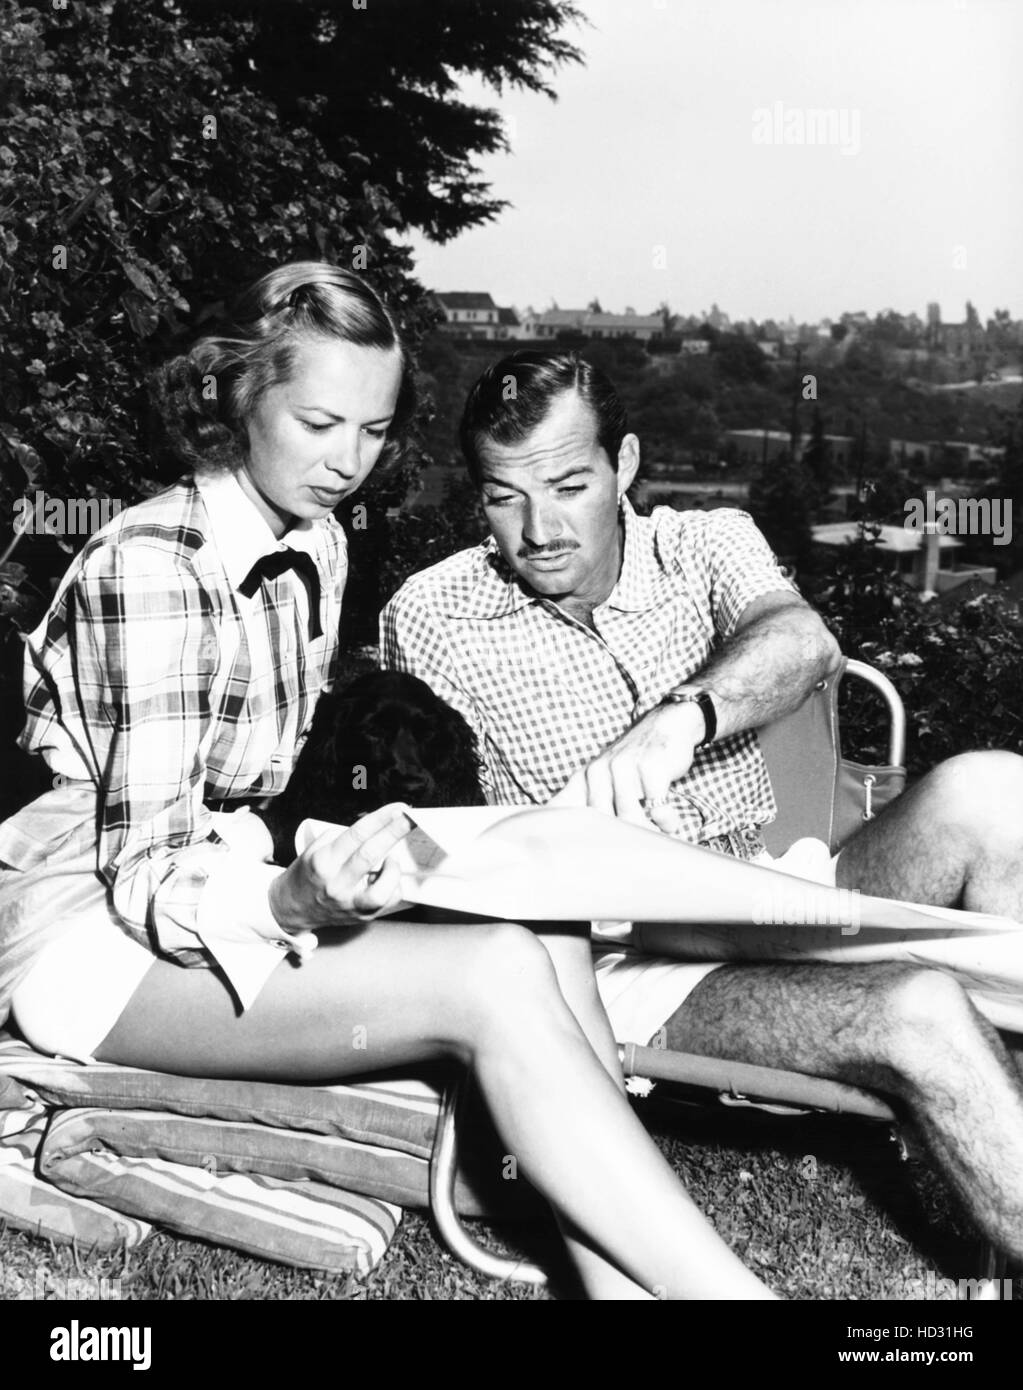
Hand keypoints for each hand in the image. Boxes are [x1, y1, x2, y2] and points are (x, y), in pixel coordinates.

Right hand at [268, 802, 412, 933]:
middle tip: (410, 819)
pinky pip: (388, 902)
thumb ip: (341, 837)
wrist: (292, 908)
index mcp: (323, 861)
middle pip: (370, 855)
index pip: (356, 834)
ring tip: (391, 860)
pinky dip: (394, 886)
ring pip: (381, 890)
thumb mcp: (314, 849)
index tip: (398, 808)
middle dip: (394, 833)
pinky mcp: (361, 916)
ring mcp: (349, 903)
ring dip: (393, 869)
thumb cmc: (307, 874)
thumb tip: (375, 826)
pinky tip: (388, 878)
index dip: (381, 819)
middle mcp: (336, 884)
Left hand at [549, 702, 703, 833]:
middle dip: (622, 841)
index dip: (560, 835)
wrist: (667, 725)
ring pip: (630, 817)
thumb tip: (583, 844)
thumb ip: (596, 805)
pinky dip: (666, 819)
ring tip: (659, 832)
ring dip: (649, 831)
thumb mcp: (608, 777)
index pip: (561, 808)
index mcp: (584, 777)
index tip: (561, 859)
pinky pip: (657, 808)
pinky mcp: (650, 767)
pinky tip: (668, 817)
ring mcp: (623, 767)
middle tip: (638, 848)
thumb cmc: (637, 762)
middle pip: (602, 822)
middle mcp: (598, 771)